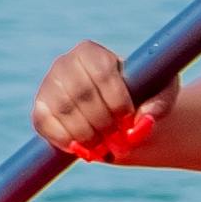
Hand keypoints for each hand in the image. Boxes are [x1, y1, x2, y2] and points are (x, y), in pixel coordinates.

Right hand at [34, 38, 174, 162]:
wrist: (118, 117)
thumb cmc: (142, 98)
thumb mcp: (160, 95)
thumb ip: (160, 104)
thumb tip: (145, 121)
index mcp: (92, 52)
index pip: (102, 73)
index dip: (117, 100)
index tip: (130, 120)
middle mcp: (65, 63)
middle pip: (82, 93)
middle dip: (103, 122)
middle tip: (120, 140)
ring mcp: (48, 86)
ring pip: (64, 110)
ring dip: (88, 135)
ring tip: (106, 147)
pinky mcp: (40, 111)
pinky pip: (46, 124)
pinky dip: (66, 140)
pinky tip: (85, 150)